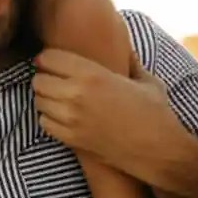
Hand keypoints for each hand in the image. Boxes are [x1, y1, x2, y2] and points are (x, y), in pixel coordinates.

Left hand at [32, 49, 180, 182]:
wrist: (159, 150)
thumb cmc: (155, 113)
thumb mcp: (145, 80)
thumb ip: (129, 61)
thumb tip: (124, 47)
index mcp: (93, 74)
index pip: (48, 58)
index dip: (47, 59)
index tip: (51, 62)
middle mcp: (77, 94)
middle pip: (38, 80)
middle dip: (44, 79)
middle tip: (55, 82)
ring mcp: (71, 118)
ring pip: (38, 101)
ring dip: (46, 98)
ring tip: (59, 99)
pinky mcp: (70, 138)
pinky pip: (44, 123)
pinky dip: (49, 118)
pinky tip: (62, 117)